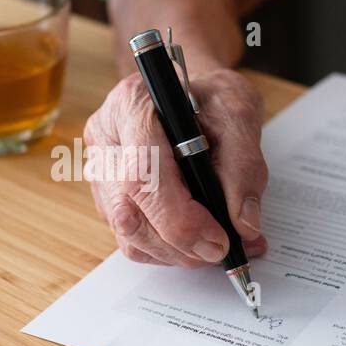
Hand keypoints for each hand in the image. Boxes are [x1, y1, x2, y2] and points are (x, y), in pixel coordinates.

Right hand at [83, 68, 268, 265]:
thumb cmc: (209, 97)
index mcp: (131, 106)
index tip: (218, 239)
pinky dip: (167, 249)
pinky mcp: (107, 195)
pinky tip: (195, 239)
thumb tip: (244, 224)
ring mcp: (101, 169)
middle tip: (222, 249)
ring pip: (128, 233)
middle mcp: (106, 138)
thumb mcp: (238, 115)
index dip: (179, 218)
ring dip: (175, 252)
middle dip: (180, 244)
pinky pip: (131, 237)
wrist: (192, 93)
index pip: (142, 174)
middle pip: (129, 212)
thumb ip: (244, 168)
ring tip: (215, 244)